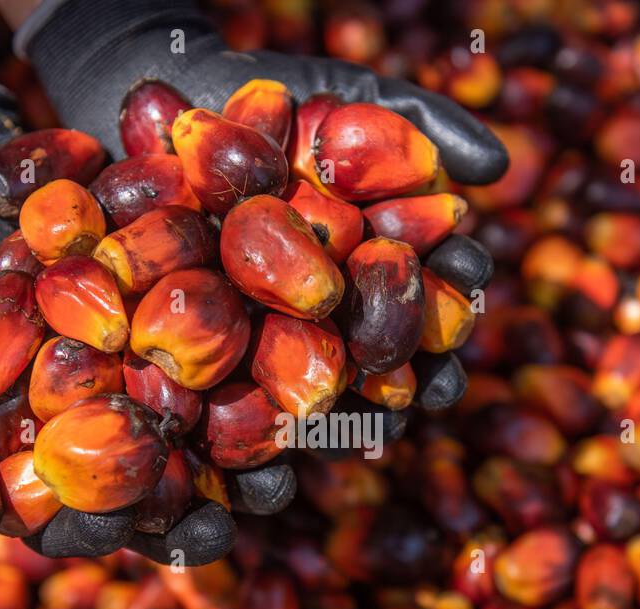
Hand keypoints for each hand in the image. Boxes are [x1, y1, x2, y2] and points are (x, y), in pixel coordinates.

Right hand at [0, 83, 250, 563]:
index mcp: (81, 471)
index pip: (98, 522)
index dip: (108, 533)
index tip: (113, 531)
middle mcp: (142, 438)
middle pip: (178, 496)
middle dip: (204, 518)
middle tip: (217, 522)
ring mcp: (186, 386)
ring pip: (230, 439)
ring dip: (258, 463)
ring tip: (272, 472)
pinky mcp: (219, 325)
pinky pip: (255, 355)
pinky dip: (275, 373)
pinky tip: (289, 382)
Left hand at [19, 0, 504, 412]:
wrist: (143, 114)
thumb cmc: (262, 104)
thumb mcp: (346, 100)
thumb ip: (421, 124)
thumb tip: (496, 169)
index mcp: (380, 271)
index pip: (435, 294)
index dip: (455, 294)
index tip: (467, 288)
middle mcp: (338, 323)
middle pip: (387, 366)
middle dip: (412, 382)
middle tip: (424, 389)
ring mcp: (277, 354)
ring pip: (323, 409)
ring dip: (346, 432)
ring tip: (353, 438)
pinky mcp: (213, 377)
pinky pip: (237, 429)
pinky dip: (255, 460)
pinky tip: (268, 477)